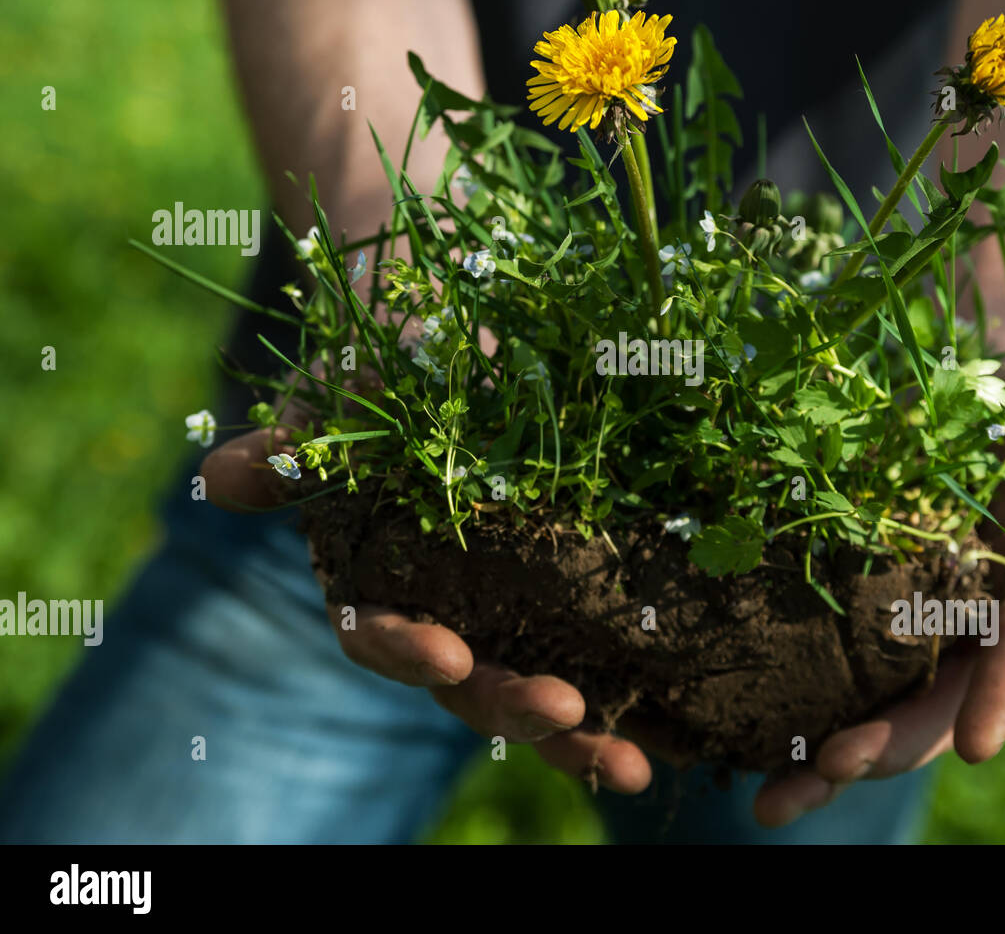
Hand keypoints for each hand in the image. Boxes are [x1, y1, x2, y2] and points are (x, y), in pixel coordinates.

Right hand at [200, 419, 652, 794]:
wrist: (460, 345)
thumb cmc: (385, 375)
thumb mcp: (339, 403)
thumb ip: (291, 451)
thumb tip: (222, 475)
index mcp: (377, 580)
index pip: (379, 634)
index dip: (407, 650)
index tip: (448, 654)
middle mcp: (442, 611)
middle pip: (469, 682)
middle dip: (511, 707)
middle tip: (565, 715)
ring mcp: (511, 609)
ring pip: (539, 686)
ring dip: (582, 734)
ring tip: (630, 764)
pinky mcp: (574, 593)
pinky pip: (602, 653)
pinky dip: (636, 693)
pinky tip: (677, 729)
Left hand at [752, 372, 1004, 827]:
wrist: (975, 392)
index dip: (1002, 695)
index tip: (977, 745)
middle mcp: (974, 623)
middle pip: (935, 701)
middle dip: (886, 745)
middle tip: (826, 773)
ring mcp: (911, 619)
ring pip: (874, 700)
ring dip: (824, 755)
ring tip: (768, 801)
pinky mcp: (857, 597)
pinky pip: (824, 657)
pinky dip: (786, 697)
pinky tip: (737, 736)